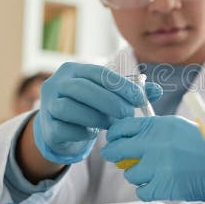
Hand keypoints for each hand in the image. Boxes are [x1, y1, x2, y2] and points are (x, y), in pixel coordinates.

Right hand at [34, 62, 161, 163]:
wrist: (61, 128)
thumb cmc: (89, 107)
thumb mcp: (108, 95)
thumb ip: (131, 92)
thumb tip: (158, 90)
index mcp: (73, 70)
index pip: (98, 73)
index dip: (120, 86)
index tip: (139, 99)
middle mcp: (56, 84)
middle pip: (82, 89)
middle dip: (109, 102)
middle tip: (128, 114)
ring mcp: (47, 105)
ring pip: (70, 108)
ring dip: (96, 117)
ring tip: (111, 124)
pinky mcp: (46, 127)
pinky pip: (64, 129)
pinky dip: (82, 132)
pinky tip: (92, 133)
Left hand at [100, 116, 204, 202]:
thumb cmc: (203, 144)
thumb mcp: (177, 127)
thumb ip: (152, 130)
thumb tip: (124, 139)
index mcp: (158, 125)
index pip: (121, 128)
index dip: (114, 136)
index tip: (115, 141)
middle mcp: (155, 143)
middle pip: (117, 150)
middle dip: (115, 155)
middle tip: (119, 158)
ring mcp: (158, 166)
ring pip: (130, 173)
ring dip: (138, 175)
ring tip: (155, 172)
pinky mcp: (163, 186)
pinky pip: (141, 191)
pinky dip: (148, 190)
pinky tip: (161, 184)